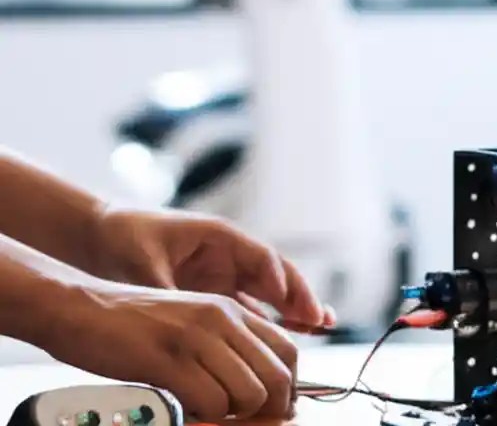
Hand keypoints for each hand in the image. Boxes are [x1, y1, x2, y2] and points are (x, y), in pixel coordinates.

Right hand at [43, 281, 298, 420]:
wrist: (79, 306)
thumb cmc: (131, 325)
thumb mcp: (191, 324)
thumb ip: (224, 347)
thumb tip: (256, 390)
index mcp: (231, 310)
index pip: (288, 350)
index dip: (288, 387)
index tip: (274, 408)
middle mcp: (222, 318)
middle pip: (277, 376)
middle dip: (269, 409)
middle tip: (247, 422)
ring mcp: (196, 337)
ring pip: (249, 393)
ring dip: (234, 415)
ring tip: (210, 412)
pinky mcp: (168, 358)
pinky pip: (211, 401)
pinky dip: (207, 417)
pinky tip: (187, 410)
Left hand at [89, 208, 334, 330]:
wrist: (101, 234)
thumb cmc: (124, 236)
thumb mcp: (143, 263)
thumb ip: (167, 290)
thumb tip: (183, 320)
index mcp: (219, 236)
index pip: (259, 256)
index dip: (276, 278)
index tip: (287, 300)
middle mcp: (230, 255)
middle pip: (275, 274)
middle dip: (299, 295)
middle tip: (319, 317)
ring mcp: (226, 274)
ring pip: (270, 292)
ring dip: (295, 307)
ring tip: (321, 325)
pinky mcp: (217, 293)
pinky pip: (252, 307)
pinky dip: (272, 320)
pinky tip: (291, 335)